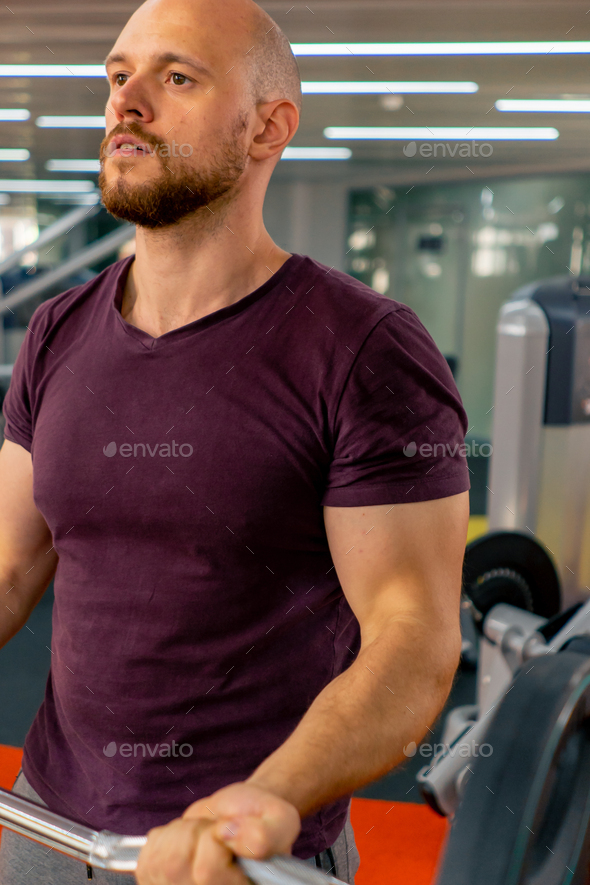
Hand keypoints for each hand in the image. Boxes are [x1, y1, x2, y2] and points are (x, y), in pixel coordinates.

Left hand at [134, 781, 300, 884]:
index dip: (215, 840)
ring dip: (184, 833)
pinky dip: (167, 835)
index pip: (206, 873)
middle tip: (218, 832)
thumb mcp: (280, 820)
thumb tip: (231, 835)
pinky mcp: (157, 882)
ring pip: (162, 857)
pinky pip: (149, 851)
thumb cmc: (261, 820)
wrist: (242, 815)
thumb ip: (265, 834)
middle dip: (197, 832)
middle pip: (176, 865)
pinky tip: (188, 841)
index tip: (230, 829)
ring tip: (205, 837)